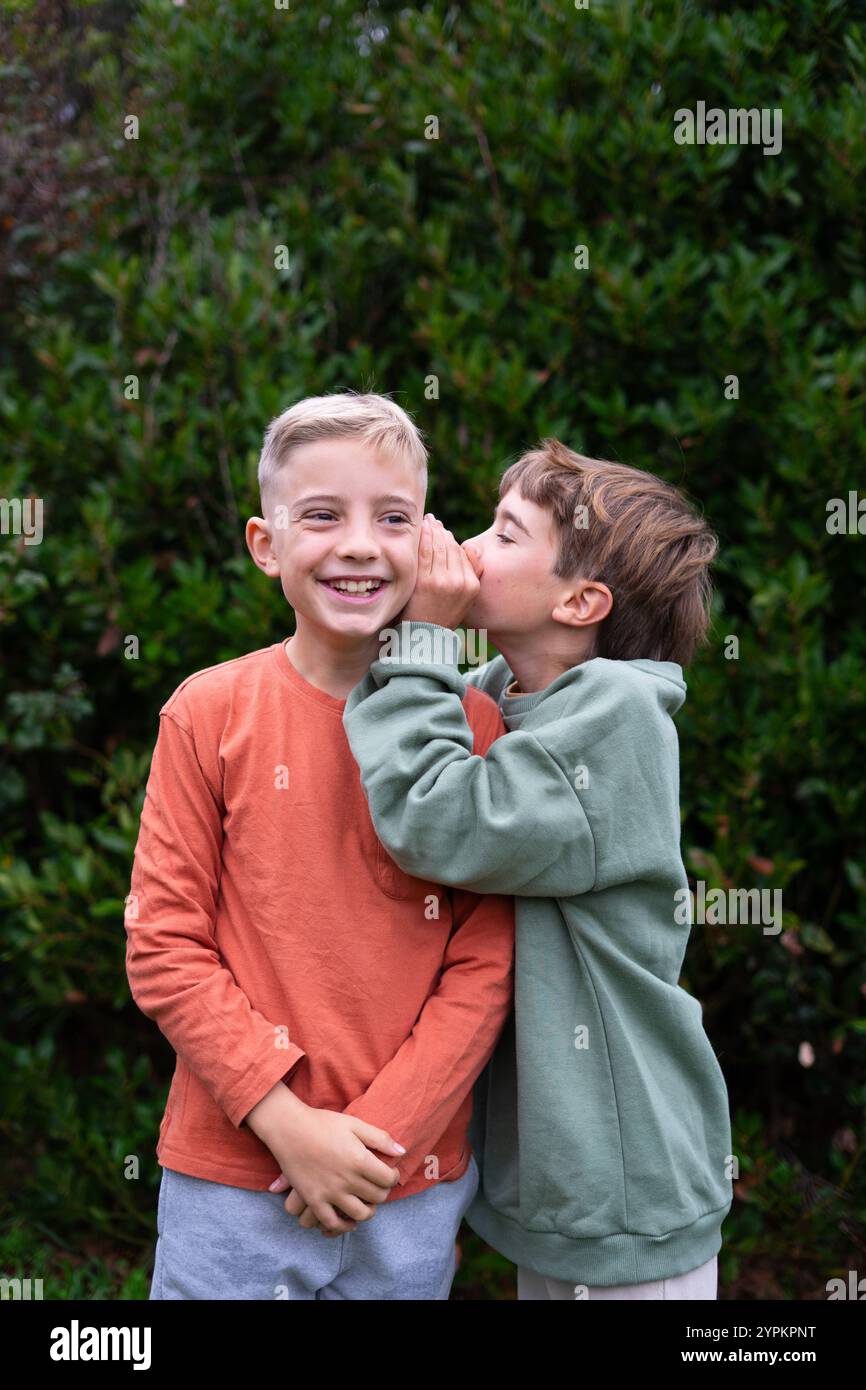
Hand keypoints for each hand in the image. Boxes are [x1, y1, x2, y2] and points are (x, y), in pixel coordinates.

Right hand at [246, 1086, 403, 1234]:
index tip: (389, 1172)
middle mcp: (347, 1180)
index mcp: (359, 1160)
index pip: (388, 1179)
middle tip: (379, 1185)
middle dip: (383, 1192)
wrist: (289, 1129)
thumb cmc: (323, 1123)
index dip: (393, 1176)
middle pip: (377, 1197)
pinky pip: (332, 1224)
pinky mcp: (314, 1200)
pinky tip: (349, 1221)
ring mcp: (329, 1193)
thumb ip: (380, 1138)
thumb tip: (402, 1151)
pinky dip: (343, 1227)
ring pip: (360, 1214)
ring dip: (369, 1211)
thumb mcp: (354, 1124)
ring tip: (368, 1203)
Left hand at [400, 514, 482, 627]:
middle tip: (432, 520)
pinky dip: (424, 537)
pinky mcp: (425, 582)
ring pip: (439, 547)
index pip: (463, 553)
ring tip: (426, 521)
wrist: (424, 636)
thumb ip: (471, 574)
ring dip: (432, 530)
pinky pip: (426, 552)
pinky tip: (421, 529)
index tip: (443, 529)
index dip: (452, 539)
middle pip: (451, 548)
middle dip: (441, 531)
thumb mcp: (465, 598)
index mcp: (472, 586)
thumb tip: (470, 547)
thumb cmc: (442, 615)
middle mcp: (461, 582)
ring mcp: (443, 582)